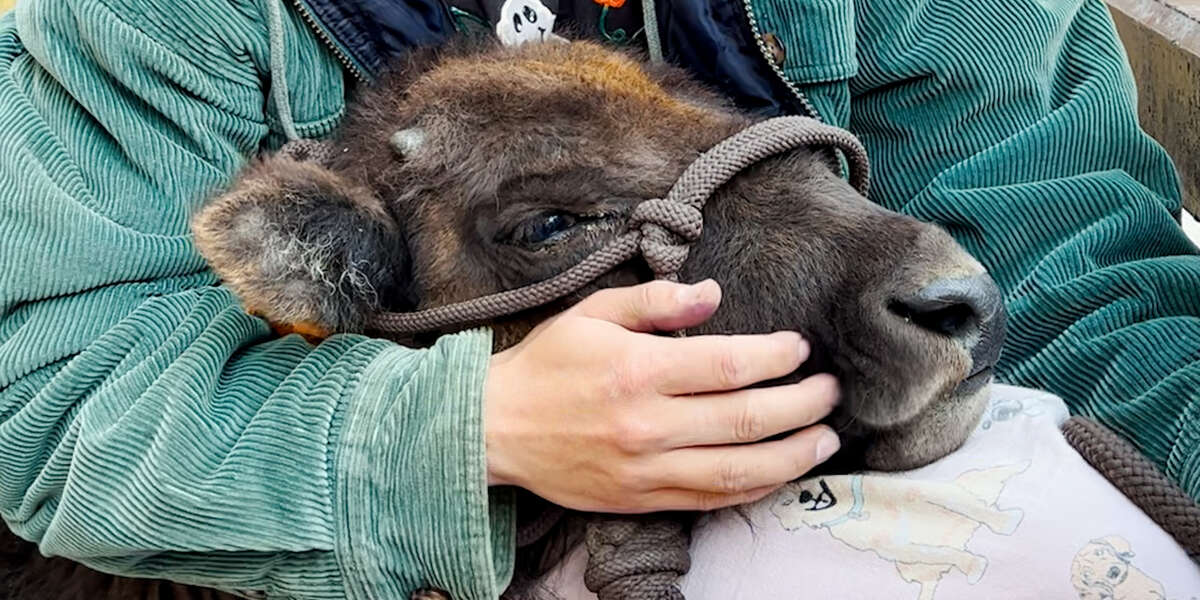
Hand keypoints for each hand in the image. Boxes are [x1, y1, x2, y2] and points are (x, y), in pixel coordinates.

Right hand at [484, 279, 840, 512]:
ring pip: (739, 470)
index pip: (729, 365)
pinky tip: (780, 472)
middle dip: (802, 405)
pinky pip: (711, 500)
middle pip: (747, 419)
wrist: (493, 429)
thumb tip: (713, 295)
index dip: (776, 356)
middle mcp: (646, 424)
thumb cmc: (545, 365)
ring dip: (793, 455)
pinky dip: (754, 488)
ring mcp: (645, 469)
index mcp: (637, 370)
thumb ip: (655, 299)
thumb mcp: (592, 313)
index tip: (799, 348)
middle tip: (830, 392)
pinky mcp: (640, 500)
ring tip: (825, 438)